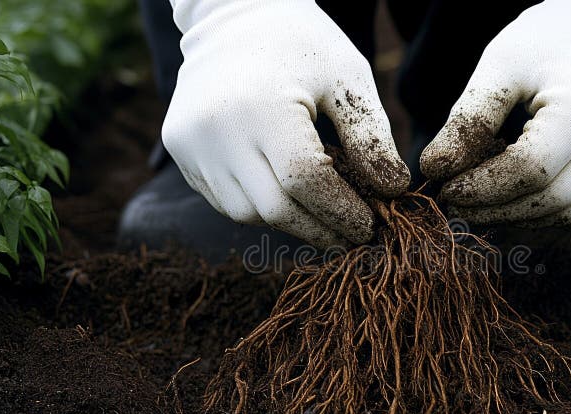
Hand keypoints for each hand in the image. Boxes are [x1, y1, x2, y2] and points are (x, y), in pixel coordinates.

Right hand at [163, 0, 409, 247]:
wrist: (233, 15)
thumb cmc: (302, 45)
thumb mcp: (348, 78)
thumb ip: (370, 137)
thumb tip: (391, 192)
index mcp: (264, 106)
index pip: (305, 180)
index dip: (341, 211)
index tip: (369, 227)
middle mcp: (217, 129)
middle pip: (274, 208)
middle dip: (319, 229)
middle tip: (351, 234)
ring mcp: (191, 142)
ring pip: (245, 213)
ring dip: (289, 220)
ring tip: (320, 212)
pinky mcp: (179, 148)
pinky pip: (222, 199)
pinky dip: (258, 205)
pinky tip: (284, 192)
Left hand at [421, 0, 570, 229]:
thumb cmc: (550, 42)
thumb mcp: (501, 66)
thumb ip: (467, 120)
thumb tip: (433, 170)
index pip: (530, 171)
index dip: (482, 188)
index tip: (445, 189)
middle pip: (549, 202)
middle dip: (494, 210)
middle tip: (454, 204)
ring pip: (567, 217)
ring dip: (517, 218)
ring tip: (479, 201)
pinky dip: (543, 215)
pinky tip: (513, 199)